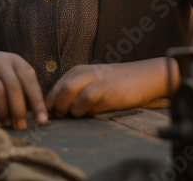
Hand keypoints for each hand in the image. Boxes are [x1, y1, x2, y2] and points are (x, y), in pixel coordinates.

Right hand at [0, 44, 46, 128]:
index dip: (37, 102)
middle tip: (20, 126)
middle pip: (15, 89)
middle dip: (20, 111)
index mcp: (14, 60)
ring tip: (6, 123)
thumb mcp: (5, 71)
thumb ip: (19, 86)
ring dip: (4, 113)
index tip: (42, 120)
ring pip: (0, 94)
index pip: (30, 81)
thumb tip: (33, 112)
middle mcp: (0, 62)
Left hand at [46, 58, 177, 117]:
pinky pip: (85, 98)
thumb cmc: (117, 85)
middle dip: (54, 109)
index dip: (49, 106)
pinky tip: (88, 113)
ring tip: (75, 115)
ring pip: (67, 92)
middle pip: (57, 91)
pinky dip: (82, 109)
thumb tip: (57, 114)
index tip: (50, 119)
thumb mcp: (92, 86)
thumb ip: (76, 96)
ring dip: (67, 109)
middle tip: (59, 120)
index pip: (53, 90)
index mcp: (76, 72)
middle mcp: (82, 73)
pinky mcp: (105, 87)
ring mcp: (93, 79)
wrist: (143, 77)